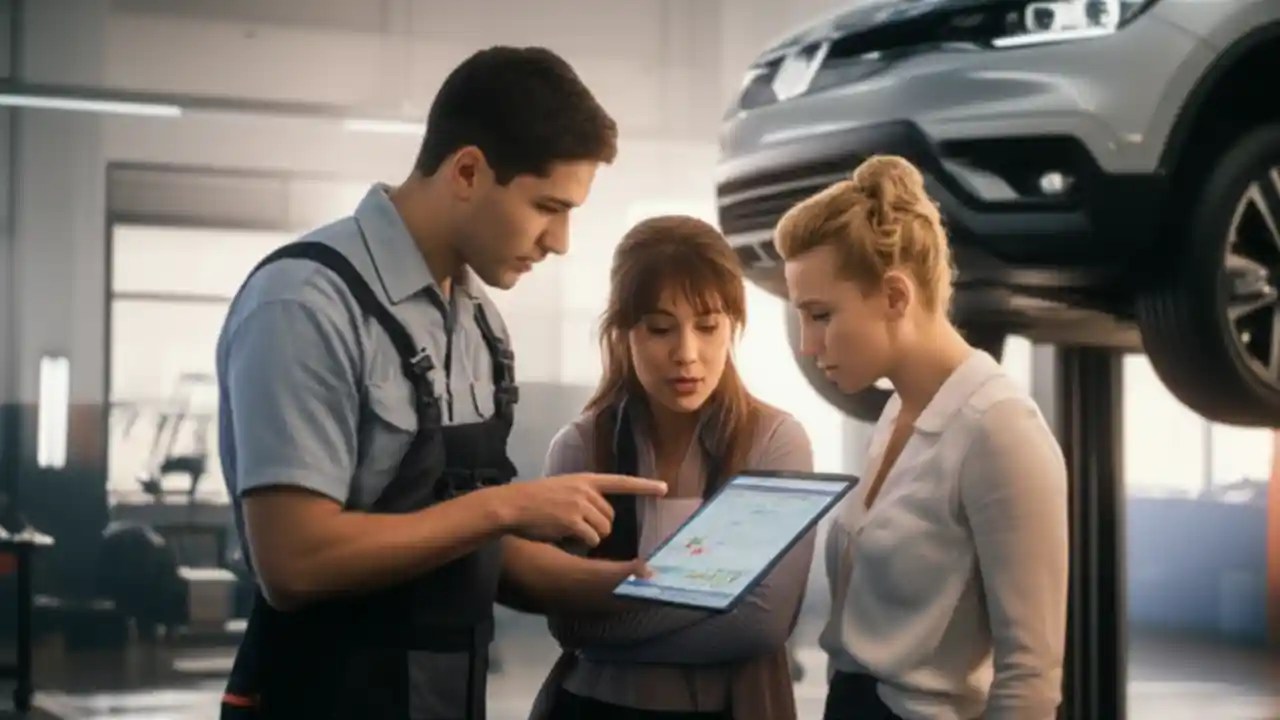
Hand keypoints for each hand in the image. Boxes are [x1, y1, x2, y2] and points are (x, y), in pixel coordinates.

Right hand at [496, 473, 666, 546]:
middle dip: (599, 527)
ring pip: (603, 530)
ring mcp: (580, 504)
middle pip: (611, 517)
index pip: (621, 481)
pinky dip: (580, 543)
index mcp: (585, 479)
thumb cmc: (534, 500)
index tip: (664, 488)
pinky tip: (562, 535)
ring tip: (566, 529)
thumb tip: (600, 521)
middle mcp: (586, 490)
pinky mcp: (573, 520)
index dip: (644, 486)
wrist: (512, 504)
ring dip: (590, 536)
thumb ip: (583, 498)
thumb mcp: (562, 488)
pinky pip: (591, 539)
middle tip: (575, 526)